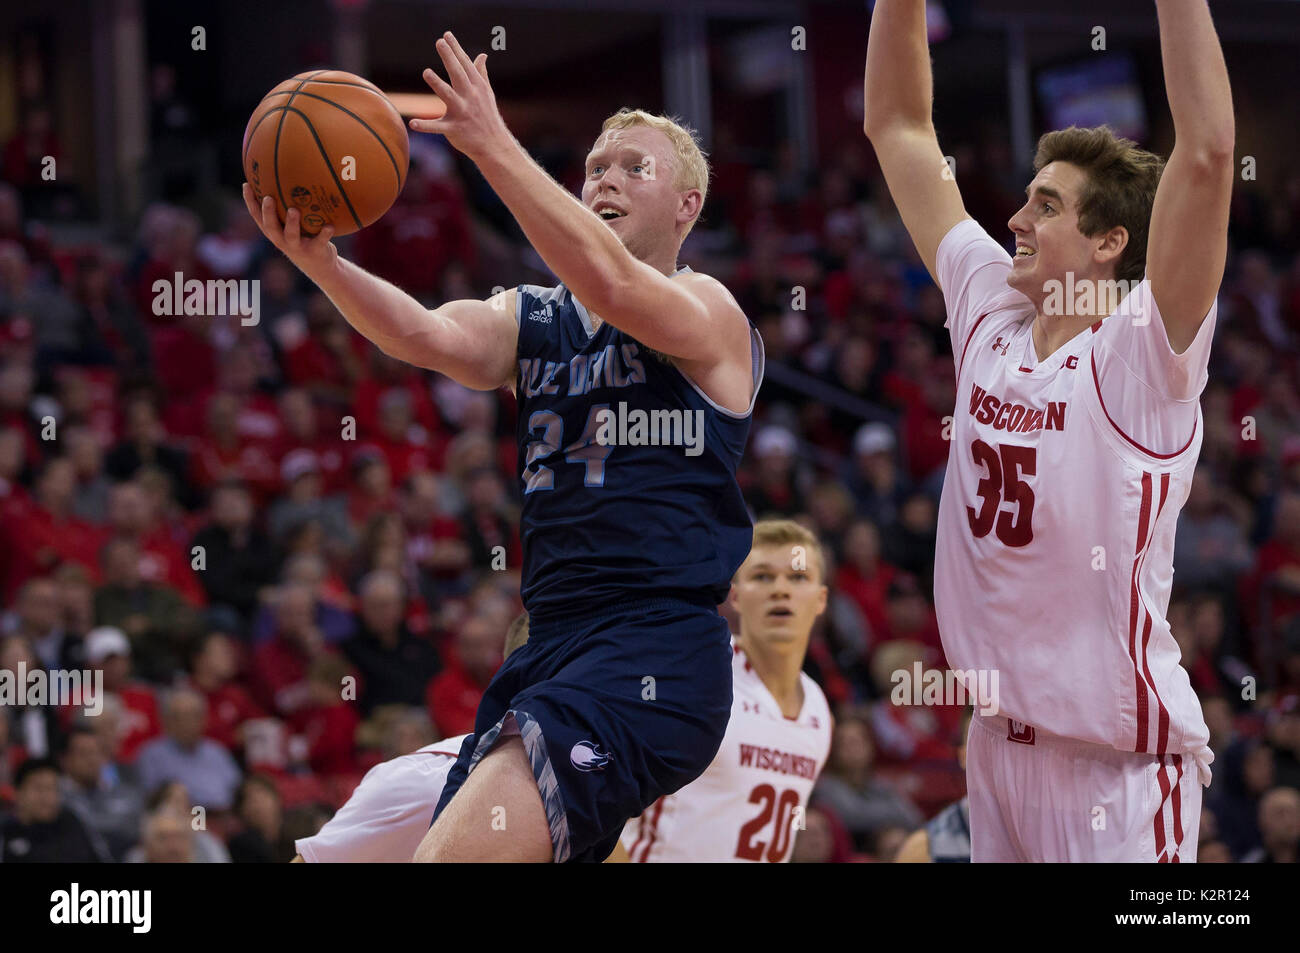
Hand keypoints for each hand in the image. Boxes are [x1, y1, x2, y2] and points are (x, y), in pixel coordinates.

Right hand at [241, 182, 337, 281]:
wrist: (320, 266)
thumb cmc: (304, 237)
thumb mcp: (293, 224)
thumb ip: (288, 206)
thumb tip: (290, 176)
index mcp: (274, 231)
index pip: (257, 216)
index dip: (250, 202)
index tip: (246, 185)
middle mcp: (282, 240)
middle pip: (270, 226)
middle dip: (268, 212)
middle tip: (268, 198)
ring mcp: (298, 247)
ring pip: (291, 235)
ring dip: (292, 223)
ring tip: (294, 210)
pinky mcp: (315, 251)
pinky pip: (320, 241)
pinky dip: (325, 233)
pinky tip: (330, 225)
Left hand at [409, 32, 511, 161]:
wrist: (494, 145)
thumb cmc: (488, 116)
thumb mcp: (487, 93)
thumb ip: (481, 73)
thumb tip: (483, 55)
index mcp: (477, 87)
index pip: (465, 64)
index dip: (456, 49)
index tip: (447, 35)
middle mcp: (470, 97)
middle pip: (458, 74)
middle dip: (449, 57)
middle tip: (439, 42)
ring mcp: (462, 113)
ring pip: (448, 96)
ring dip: (437, 84)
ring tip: (426, 72)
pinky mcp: (454, 129)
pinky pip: (437, 127)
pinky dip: (425, 126)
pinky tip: (412, 124)